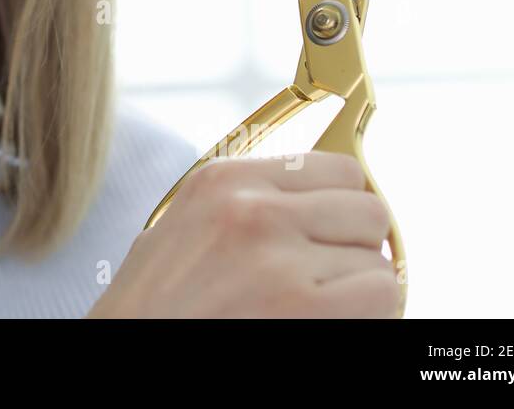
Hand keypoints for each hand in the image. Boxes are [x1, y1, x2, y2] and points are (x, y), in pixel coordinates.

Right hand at [87, 151, 399, 317]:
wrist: (130, 343)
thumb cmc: (153, 305)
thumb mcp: (184, 226)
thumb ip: (243, 202)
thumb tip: (315, 201)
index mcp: (225, 180)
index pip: (339, 170)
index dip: (343, 207)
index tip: (333, 232)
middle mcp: (254, 208)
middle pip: (367, 209)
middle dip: (356, 246)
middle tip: (328, 275)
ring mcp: (279, 257)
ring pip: (378, 259)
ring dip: (358, 287)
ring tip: (318, 305)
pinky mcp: (303, 305)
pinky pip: (382, 295)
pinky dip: (369, 314)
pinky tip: (329, 321)